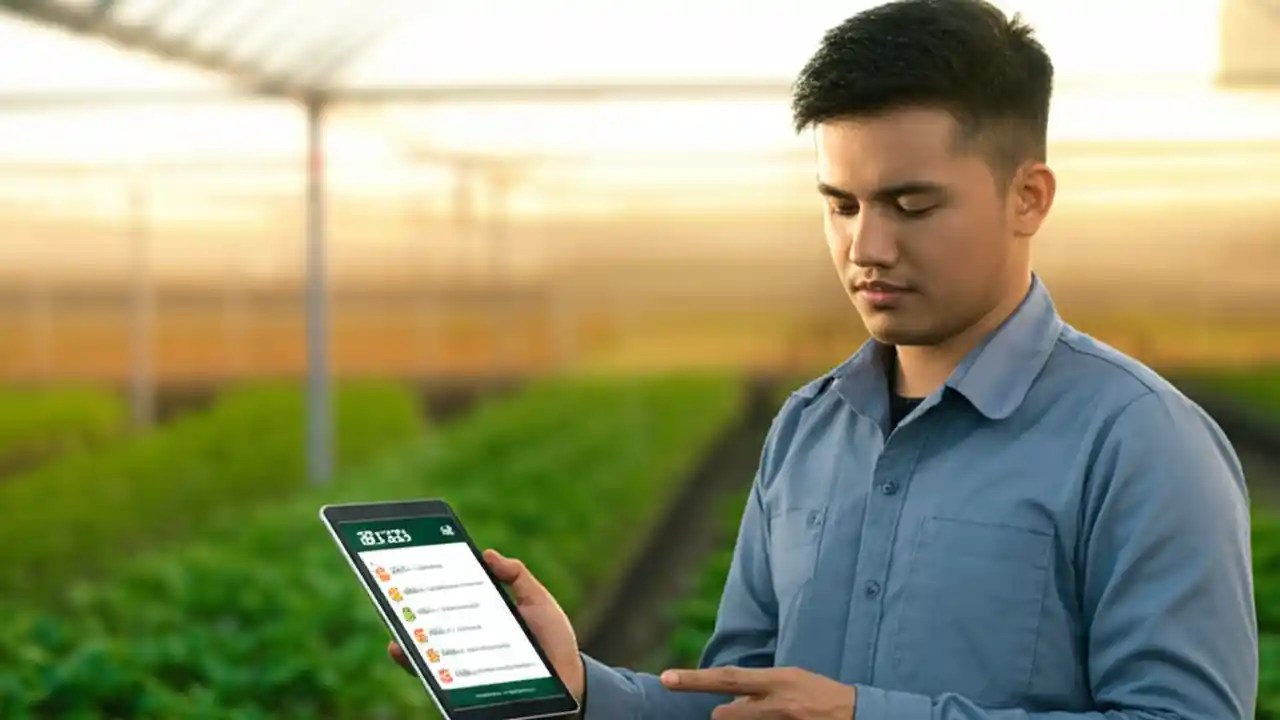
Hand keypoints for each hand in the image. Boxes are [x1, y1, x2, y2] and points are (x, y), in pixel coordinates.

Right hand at [388, 549, 585, 701]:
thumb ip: (516, 577)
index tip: (408, 571)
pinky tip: (404, 652)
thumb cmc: (554, 644)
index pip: (448, 604)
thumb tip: (487, 554)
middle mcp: (467, 645)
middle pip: (429, 628)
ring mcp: (463, 669)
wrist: (571, 686)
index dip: (427, 590)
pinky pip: (435, 681)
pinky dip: (417, 667)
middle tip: (390, 594)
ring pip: (424, 655)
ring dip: (406, 640)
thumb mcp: (538, 603)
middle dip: (406, 612)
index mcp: (480, 622)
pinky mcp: (464, 691)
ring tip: (394, 626)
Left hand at [660, 666, 855, 718]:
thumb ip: (759, 687)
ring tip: (771, 716)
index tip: (665, 678)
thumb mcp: (791, 680)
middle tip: (751, 711)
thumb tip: (730, 697)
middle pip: (725, 715)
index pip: (727, 678)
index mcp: (777, 680)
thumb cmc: (822, 696)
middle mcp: (776, 704)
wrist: (859, 716)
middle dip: (725, 715)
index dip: (694, 679)